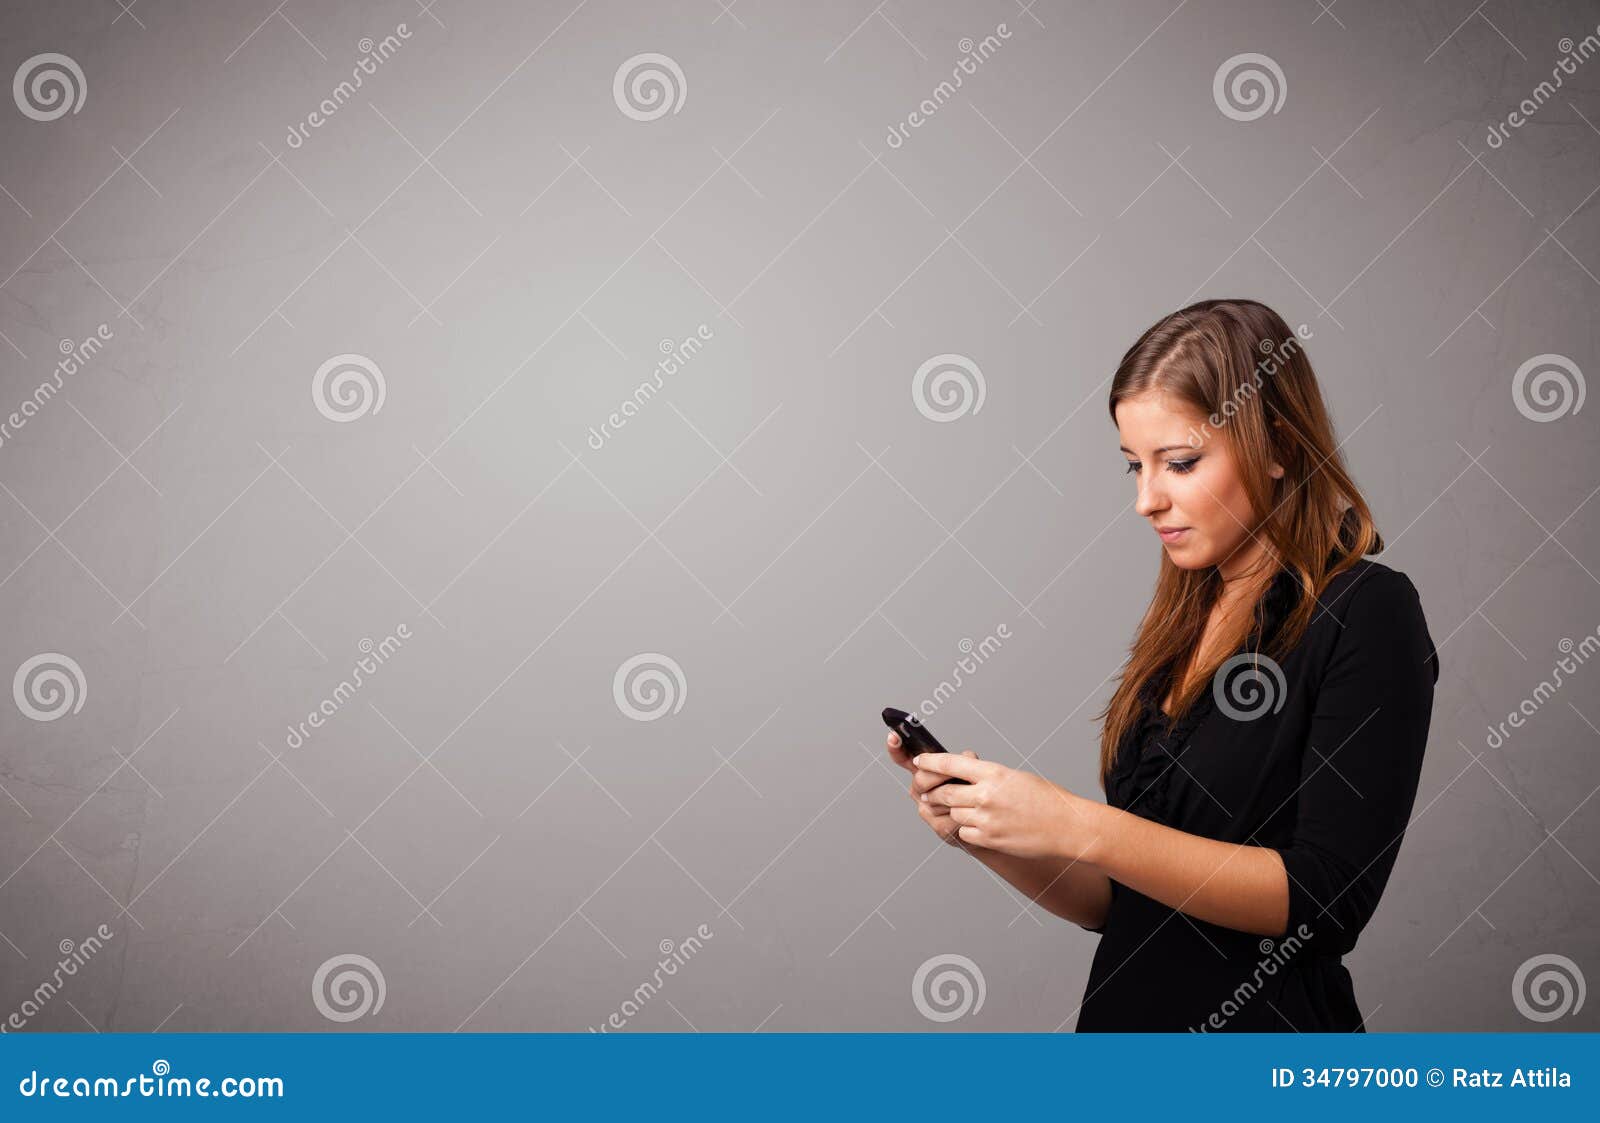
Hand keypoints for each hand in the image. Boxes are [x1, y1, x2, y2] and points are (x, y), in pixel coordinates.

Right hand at [887, 730, 978, 847]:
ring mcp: (928, 811)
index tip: (893, 736)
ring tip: (971, 794)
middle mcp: (920, 792)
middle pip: (921, 778)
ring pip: (937, 796)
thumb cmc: (972, 792)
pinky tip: (972, 810)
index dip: (896, 749)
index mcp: (923, 774)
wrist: (983, 822)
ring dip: (958, 792)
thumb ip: (964, 760)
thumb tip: (966, 756)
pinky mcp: (940, 828)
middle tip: (957, 773)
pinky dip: (966, 809)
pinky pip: (952, 813)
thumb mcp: (967, 769)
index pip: (904, 760)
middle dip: (941, 774)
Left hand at [915, 751, 1093, 861]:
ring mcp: (986, 818)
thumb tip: (965, 776)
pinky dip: (969, 829)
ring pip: (954, 813)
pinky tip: (984, 826)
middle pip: (944, 791)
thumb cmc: (1047, 800)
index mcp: (994, 772)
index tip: (920, 762)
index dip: (931, 762)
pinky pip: (965, 832)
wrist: (1067, 827)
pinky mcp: (988, 838)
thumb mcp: (1016, 777)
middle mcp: (986, 794)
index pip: (951, 763)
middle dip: (936, 792)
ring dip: (957, 811)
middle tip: (934, 792)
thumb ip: (988, 776)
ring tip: (974, 810)